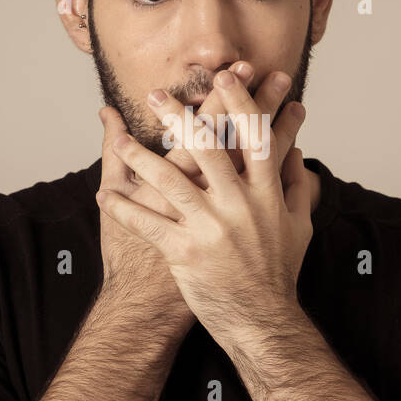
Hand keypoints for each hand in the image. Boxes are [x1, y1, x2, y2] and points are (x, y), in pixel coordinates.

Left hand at [96, 68, 312, 344]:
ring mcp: (211, 228)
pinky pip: (147, 224)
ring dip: (141, 157)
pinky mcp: (186, 252)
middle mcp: (239, 206)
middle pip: (208, 149)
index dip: (238, 105)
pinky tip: (102, 195)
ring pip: (170, 180)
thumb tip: (296, 151)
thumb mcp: (298, 226)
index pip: (254, 138)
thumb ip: (296, 185)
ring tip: (119, 140)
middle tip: (157, 94)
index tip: (222, 78)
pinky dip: (123, 209)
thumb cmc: (278, 274)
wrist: (262, 322)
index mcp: (267, 195)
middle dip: (180, 118)